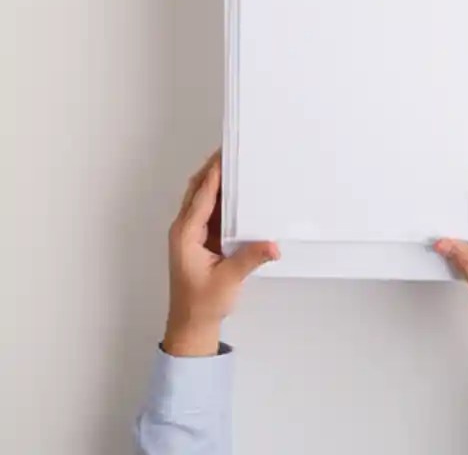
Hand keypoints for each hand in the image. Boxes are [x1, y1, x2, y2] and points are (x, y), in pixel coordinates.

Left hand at [162, 150, 278, 356]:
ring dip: (218, 182)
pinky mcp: (203, 241)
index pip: (200, 196)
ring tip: (238, 164)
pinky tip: (240, 193)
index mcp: (185, 234)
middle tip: (232, 150)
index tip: (225, 154)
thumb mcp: (228, 280)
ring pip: (203, 199)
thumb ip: (250, 258)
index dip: (213, 174)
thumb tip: (274, 244)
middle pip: (197, 190)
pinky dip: (223, 198)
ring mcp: (193, 234)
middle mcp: (185, 230)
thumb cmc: (202, 303)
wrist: (192, 324)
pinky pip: (211, 211)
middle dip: (213, 169)